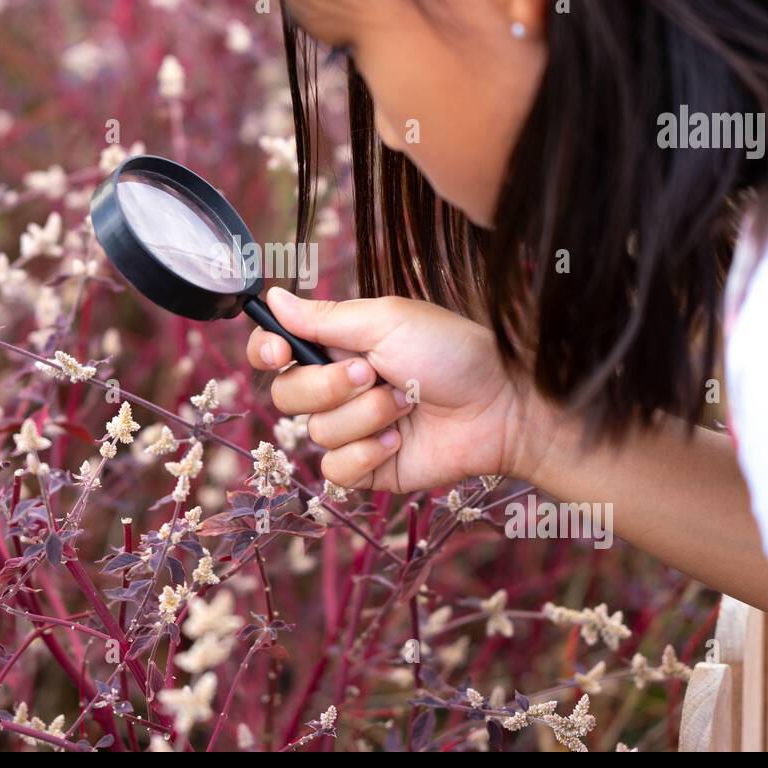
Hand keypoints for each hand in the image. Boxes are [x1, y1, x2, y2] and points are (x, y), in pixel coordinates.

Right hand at [246, 286, 548, 492]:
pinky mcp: (369, 469)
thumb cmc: (452, 351)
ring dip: (363, 417)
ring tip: (406, 404)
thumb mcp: (387, 320)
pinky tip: (399, 441)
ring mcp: (354, 430)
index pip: (276, 350)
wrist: (502, 405)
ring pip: (316, 432)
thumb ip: (325, 316)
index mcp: (339, 346)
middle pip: (287, 395)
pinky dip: (365, 454)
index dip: (266, 351)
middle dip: (328, 386)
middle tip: (373, 374)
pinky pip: (335, 470)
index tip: (279, 351)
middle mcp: (339, 388)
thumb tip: (272, 297)